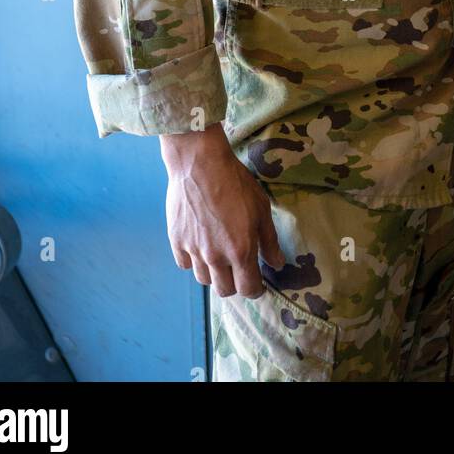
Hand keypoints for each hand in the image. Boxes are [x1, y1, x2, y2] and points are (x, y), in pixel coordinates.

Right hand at [160, 124, 285, 296]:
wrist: (200, 163)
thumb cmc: (235, 182)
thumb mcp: (261, 208)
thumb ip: (269, 240)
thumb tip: (276, 263)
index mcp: (240, 251)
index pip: (248, 289)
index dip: (255, 289)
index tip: (257, 282)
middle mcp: (216, 257)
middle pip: (224, 290)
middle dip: (234, 283)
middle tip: (237, 268)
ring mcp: (193, 250)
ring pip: (204, 279)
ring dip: (213, 272)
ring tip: (218, 254)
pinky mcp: (176, 240)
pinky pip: (184, 264)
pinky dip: (193, 260)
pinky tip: (199, 244)